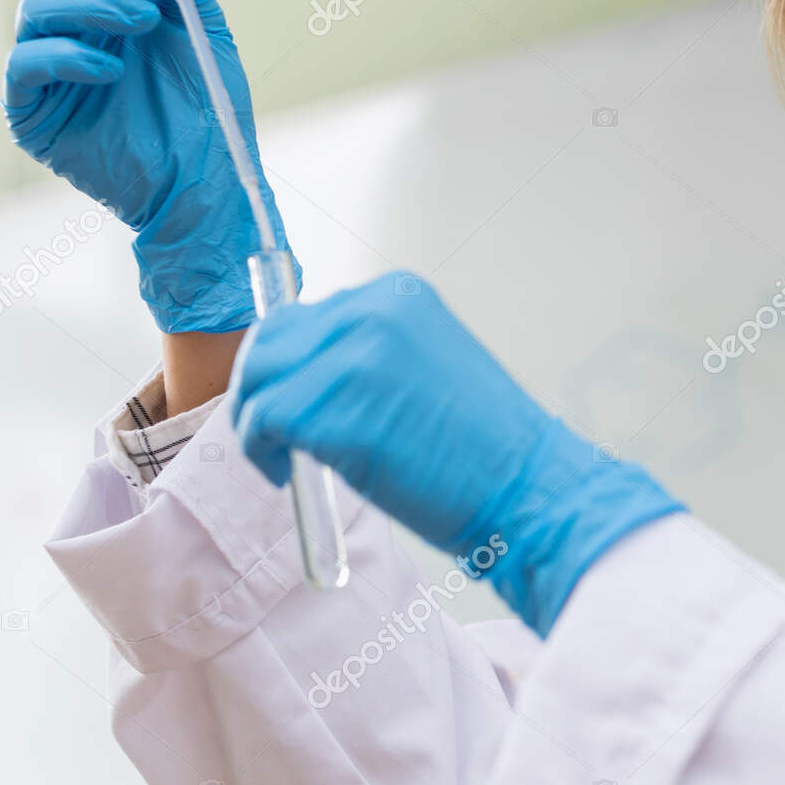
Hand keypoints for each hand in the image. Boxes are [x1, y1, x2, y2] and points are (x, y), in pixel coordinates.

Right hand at [3, 0, 295, 333]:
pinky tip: (111, 67)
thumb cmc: (208, 116)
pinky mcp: (33, 113)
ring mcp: (49, 70)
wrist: (210, 189)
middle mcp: (71, 32)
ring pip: (38, 8)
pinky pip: (25, 66)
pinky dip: (65, 56)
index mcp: (106, 9)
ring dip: (93, 3)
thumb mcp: (202, 31)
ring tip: (144, 20)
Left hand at [227, 273, 684, 632]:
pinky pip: (263, 420)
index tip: (292, 404)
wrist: (527, 488)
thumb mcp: (425, 370)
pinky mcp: (335, 405)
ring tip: (283, 460)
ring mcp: (353, 354)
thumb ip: (368, 357)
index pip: (306, 315)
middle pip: (273, 338)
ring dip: (257, 422)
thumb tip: (304, 375)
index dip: (289, 365)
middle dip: (261, 387)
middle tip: (273, 437)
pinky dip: (261, 450)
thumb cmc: (484, 450)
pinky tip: (287, 474)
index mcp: (398, 295)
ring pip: (260, 378)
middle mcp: (373, 310)